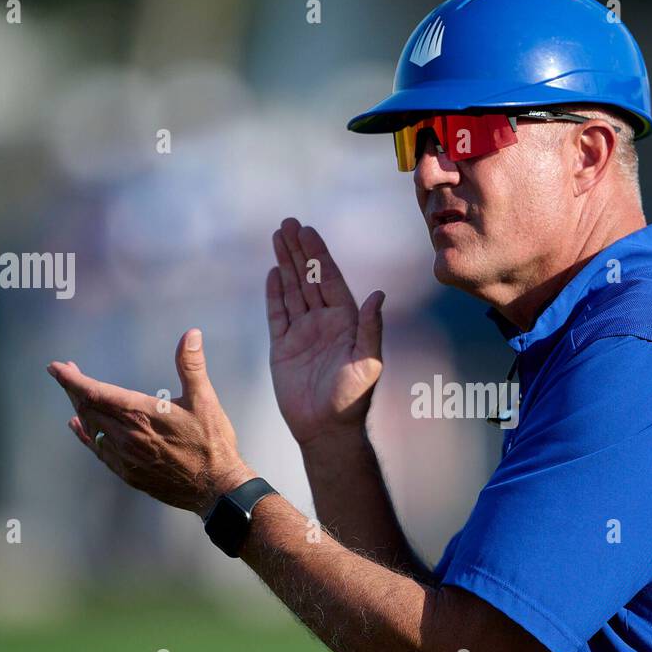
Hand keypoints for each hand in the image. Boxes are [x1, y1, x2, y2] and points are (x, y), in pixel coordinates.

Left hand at [48, 329, 253, 516]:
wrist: (216, 487)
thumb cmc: (212, 444)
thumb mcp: (205, 400)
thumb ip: (191, 366)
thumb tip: (190, 335)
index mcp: (141, 414)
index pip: (95, 392)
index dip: (71, 379)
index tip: (56, 368)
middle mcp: (126, 436)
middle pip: (87, 408)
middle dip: (73, 388)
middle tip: (67, 374)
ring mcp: (125, 457)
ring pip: (90, 428)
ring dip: (79, 409)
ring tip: (76, 396)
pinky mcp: (129, 473)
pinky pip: (97, 451)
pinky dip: (85, 435)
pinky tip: (80, 428)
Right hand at [267, 217, 384, 449]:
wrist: (327, 428)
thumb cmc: (352, 399)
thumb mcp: (368, 362)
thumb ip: (371, 328)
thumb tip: (379, 294)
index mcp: (346, 322)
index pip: (329, 279)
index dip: (318, 255)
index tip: (307, 231)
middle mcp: (324, 322)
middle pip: (309, 278)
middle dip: (299, 251)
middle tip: (288, 223)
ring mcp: (302, 333)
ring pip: (292, 291)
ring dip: (286, 264)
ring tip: (277, 237)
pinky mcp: (283, 347)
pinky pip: (277, 314)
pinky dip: (274, 294)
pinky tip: (273, 273)